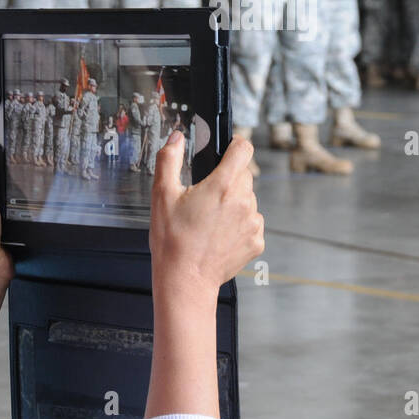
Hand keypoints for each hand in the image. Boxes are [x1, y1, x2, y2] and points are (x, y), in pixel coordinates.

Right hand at [149, 132, 263, 297]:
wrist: (185, 280)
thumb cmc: (172, 241)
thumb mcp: (161, 195)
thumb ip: (169, 160)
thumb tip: (176, 139)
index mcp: (223, 185)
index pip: (244, 149)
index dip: (235, 145)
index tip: (228, 149)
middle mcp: (244, 201)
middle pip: (244, 175)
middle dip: (228, 179)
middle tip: (206, 195)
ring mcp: (253, 223)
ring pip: (248, 199)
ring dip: (234, 203)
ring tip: (210, 219)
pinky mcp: (257, 241)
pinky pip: (251, 223)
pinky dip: (239, 224)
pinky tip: (219, 234)